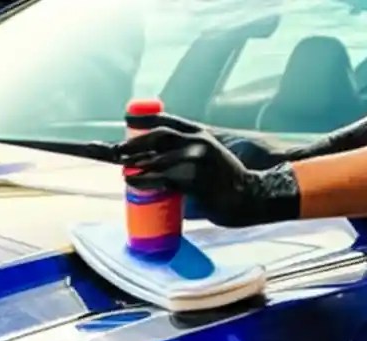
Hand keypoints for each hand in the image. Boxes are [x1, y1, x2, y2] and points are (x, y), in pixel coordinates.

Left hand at [118, 126, 301, 227]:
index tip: (126, 118)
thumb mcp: (211, 156)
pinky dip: (144, 182)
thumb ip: (187, 155)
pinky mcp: (193, 180)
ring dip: (135, 166)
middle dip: (134, 144)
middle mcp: (198, 142)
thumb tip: (156, 164)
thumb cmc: (228, 181)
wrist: (250, 196)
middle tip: (117, 151)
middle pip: (157, 137)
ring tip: (124, 171)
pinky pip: (161, 180)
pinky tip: (132, 182)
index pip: (169, 121)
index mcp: (201, 134)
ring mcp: (195, 160)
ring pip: (156, 160)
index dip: (146, 118)